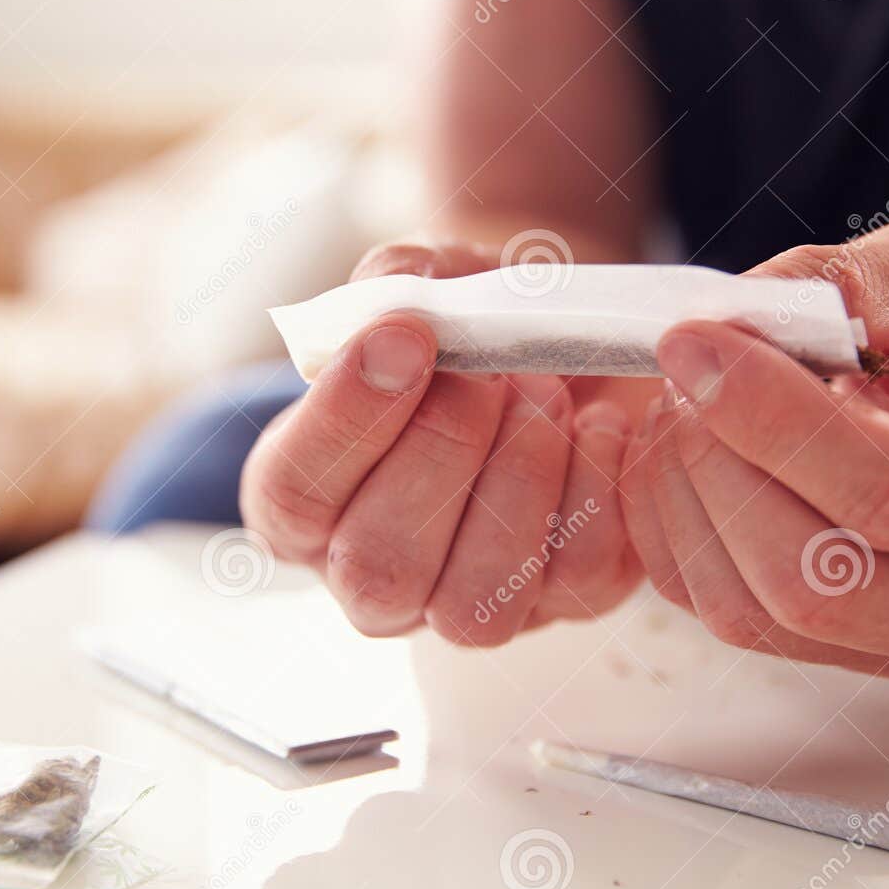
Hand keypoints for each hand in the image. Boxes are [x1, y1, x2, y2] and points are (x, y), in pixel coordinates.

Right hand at [240, 239, 646, 645]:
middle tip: (485, 373)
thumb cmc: (470, 329)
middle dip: (440, 453)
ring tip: (543, 392)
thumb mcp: (425, 283)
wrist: (569, 344)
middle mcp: (372, 577)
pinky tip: (596, 424)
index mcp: (303, 503)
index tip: (405, 338)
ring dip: (518, 480)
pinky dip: (595, 490)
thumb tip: (399, 301)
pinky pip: (578, 579)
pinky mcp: (562, 603)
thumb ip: (397, 282)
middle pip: (377, 568)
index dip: (344, 421)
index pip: (292, 495)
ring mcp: (464, 607)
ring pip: (474, 603)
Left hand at [619, 220, 888, 679]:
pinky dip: (664, 519)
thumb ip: (847, 287)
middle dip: (719, 461)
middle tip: (688, 370)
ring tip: (687, 401)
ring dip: (682, 488)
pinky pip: (703, 604)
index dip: (772, 418)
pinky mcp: (820, 657)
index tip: (695, 342)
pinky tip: (680, 450)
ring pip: (743, 607)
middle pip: (810, 581)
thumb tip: (732, 325)